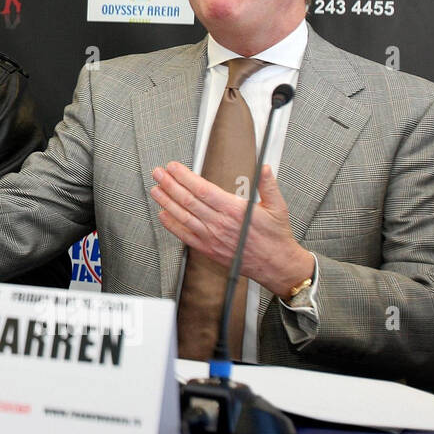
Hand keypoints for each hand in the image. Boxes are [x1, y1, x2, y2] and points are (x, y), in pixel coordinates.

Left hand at [150, 162, 314, 295]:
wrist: (276, 265)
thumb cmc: (275, 237)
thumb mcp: (278, 207)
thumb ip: (268, 185)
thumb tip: (265, 168)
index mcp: (234, 210)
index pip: (202, 189)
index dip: (185, 177)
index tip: (174, 167)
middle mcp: (220, 223)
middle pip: (188, 200)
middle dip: (170, 184)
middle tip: (158, 173)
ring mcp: (212, 237)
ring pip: (183, 216)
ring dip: (166, 202)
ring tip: (155, 190)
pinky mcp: (208, 249)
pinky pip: (185, 235)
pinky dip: (172, 225)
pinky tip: (163, 215)